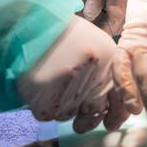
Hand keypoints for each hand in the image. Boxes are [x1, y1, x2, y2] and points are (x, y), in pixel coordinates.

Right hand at [16, 15, 127, 130]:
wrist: (26, 26)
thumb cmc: (59, 32)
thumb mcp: (93, 41)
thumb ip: (105, 67)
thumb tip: (109, 97)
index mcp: (109, 62)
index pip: (121, 99)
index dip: (117, 113)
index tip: (111, 121)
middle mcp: (93, 79)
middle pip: (95, 113)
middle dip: (88, 120)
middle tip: (82, 121)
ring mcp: (70, 92)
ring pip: (69, 115)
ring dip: (63, 108)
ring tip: (52, 90)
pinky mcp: (46, 102)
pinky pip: (48, 115)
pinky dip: (44, 107)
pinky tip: (40, 89)